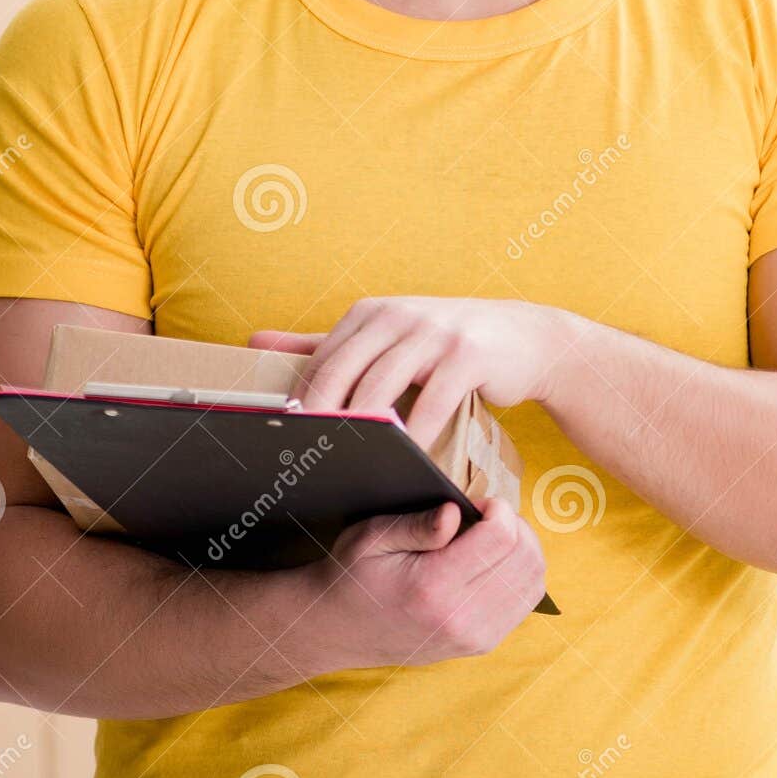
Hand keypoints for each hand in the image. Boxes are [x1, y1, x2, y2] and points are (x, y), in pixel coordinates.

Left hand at [248, 296, 574, 449]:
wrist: (524, 338)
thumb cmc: (445, 345)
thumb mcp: (386, 334)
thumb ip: (324, 343)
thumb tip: (252, 341)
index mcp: (372, 312)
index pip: (324, 358)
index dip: (302, 400)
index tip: (285, 440)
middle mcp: (399, 316)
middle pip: (346, 371)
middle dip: (322, 417)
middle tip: (307, 459)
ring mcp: (434, 332)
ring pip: (383, 386)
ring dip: (363, 430)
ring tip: (346, 465)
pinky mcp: (467, 355)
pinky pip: (433, 401)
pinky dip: (416, 433)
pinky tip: (406, 461)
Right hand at [306, 494, 547, 668]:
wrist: (338, 630)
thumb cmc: (354, 574)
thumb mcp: (372, 536)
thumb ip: (418, 524)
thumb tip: (457, 512)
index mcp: (434, 587)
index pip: (501, 537)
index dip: (498, 508)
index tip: (475, 502)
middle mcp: (461, 618)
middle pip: (525, 557)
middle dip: (514, 523)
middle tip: (484, 514)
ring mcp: (474, 636)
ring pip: (533, 579)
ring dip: (522, 547)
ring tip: (492, 535)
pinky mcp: (480, 644)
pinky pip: (525, 602)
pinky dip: (520, 573)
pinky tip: (494, 560)